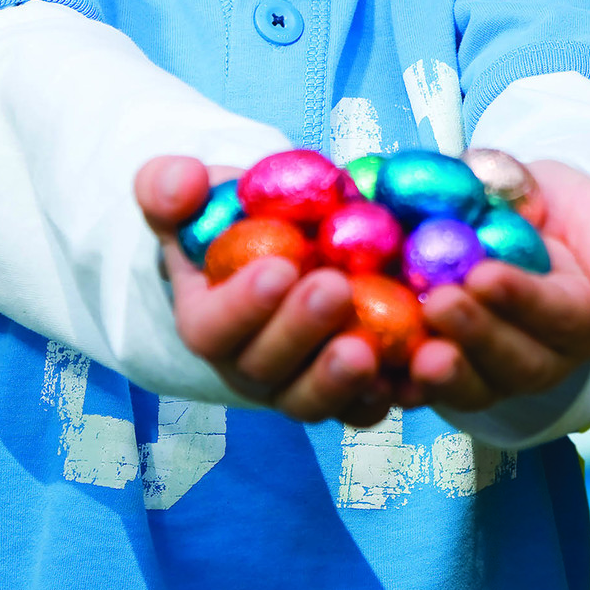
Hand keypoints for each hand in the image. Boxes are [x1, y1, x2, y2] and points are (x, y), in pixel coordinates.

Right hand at [135, 156, 392, 426]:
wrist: (286, 246)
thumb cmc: (235, 220)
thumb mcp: (194, 195)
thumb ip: (170, 186)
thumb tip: (182, 183)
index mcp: (207, 321)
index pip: (213, 327)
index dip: (243, 304)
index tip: (280, 266)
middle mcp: (249, 367)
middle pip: (268, 368)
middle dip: (301, 332)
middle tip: (334, 289)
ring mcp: (299, 386)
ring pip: (315, 400)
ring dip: (341, 380)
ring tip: (369, 347)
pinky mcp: (348, 395)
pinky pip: (367, 407)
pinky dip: (394, 394)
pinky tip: (419, 370)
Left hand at [405, 159, 589, 413]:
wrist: (508, 211)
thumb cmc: (559, 206)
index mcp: (586, 317)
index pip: (560, 315)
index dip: (522, 300)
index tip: (483, 274)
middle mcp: (544, 356)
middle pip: (516, 362)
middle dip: (476, 336)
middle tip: (437, 301)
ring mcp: (494, 372)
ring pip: (475, 386)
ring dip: (443, 375)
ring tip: (412, 350)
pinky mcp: (449, 374)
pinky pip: (426, 392)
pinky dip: (402, 386)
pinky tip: (378, 371)